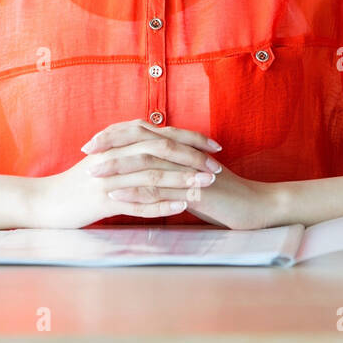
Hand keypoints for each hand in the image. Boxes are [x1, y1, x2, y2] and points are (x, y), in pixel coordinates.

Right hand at [31, 119, 221, 227]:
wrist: (44, 201)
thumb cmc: (77, 184)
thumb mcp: (105, 160)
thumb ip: (130, 150)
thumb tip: (161, 147)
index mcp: (118, 142)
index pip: (162, 135)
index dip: (191, 139)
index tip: (215, 147)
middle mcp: (116, 155)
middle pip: (161, 150)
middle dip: (192, 158)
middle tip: (217, 168)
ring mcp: (109, 177)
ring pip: (152, 174)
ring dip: (182, 179)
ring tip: (207, 186)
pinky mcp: (102, 201)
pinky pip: (137, 201)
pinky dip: (162, 204)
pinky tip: (182, 208)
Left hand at [98, 123, 278, 230]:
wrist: (257, 207)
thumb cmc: (225, 197)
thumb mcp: (194, 180)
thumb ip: (172, 172)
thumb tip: (146, 172)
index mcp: (181, 150)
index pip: (143, 134)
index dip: (116, 135)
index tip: (91, 142)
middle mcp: (183, 155)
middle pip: (141, 142)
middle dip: (111, 145)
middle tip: (85, 151)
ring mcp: (190, 171)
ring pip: (148, 164)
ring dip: (118, 168)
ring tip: (92, 173)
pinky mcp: (196, 190)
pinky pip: (163, 190)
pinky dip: (136, 193)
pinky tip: (117, 197)